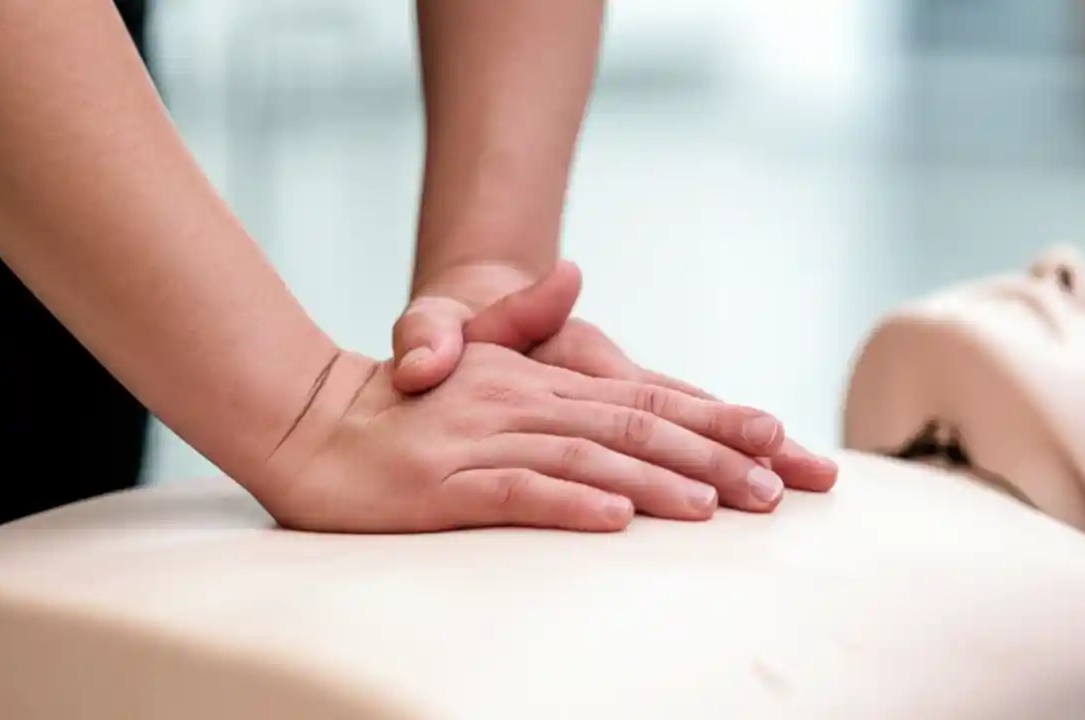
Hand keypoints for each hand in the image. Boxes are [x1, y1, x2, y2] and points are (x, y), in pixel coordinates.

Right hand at [259, 344, 789, 532]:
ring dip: (651, 483)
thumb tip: (574, 272)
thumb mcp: (471, 351)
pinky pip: (514, 493)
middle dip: (708, 458)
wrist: (310, 418)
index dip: (711, 420)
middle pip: (631, 429)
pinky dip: (568, 503)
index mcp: (541, 382)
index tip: (774, 438)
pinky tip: (612, 520)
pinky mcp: (442, 484)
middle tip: (772, 488)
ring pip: (585, 460)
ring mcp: (483, 442)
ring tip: (708, 508)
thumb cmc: (400, 398)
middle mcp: (523, 406)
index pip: (644, 400)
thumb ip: (526, 317)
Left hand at [392, 262, 838, 492]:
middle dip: (757, 445)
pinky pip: (684, 429)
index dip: (704, 425)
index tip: (758, 445)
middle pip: (695, 409)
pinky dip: (728, 450)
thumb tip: (424, 362)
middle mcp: (612, 373)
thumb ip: (430, 338)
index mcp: (576, 355)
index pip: (650, 396)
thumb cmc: (447, 324)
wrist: (465, 306)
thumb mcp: (429, 324)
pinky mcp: (623, 402)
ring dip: (759, 450)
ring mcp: (622, 389)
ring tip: (821, 478)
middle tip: (817, 478)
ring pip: (701, 420)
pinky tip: (770, 474)